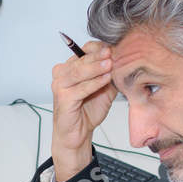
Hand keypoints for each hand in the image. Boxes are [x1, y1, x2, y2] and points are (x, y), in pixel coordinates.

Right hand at [50, 40, 114, 181]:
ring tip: (110, 64)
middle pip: (81, 59)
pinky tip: (105, 79)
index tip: (113, 48)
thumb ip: (109, 74)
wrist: (78, 134)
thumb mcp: (104, 88)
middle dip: (98, 56)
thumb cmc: (87, 111)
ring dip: (96, 67)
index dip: (98, 48)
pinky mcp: (63, 99)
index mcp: (70, 67)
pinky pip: (80, 88)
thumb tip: (122, 60)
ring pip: (79, 72)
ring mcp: (60, 86)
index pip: (83, 51)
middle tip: (112, 52)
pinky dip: (94, 83)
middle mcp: (62, 74)